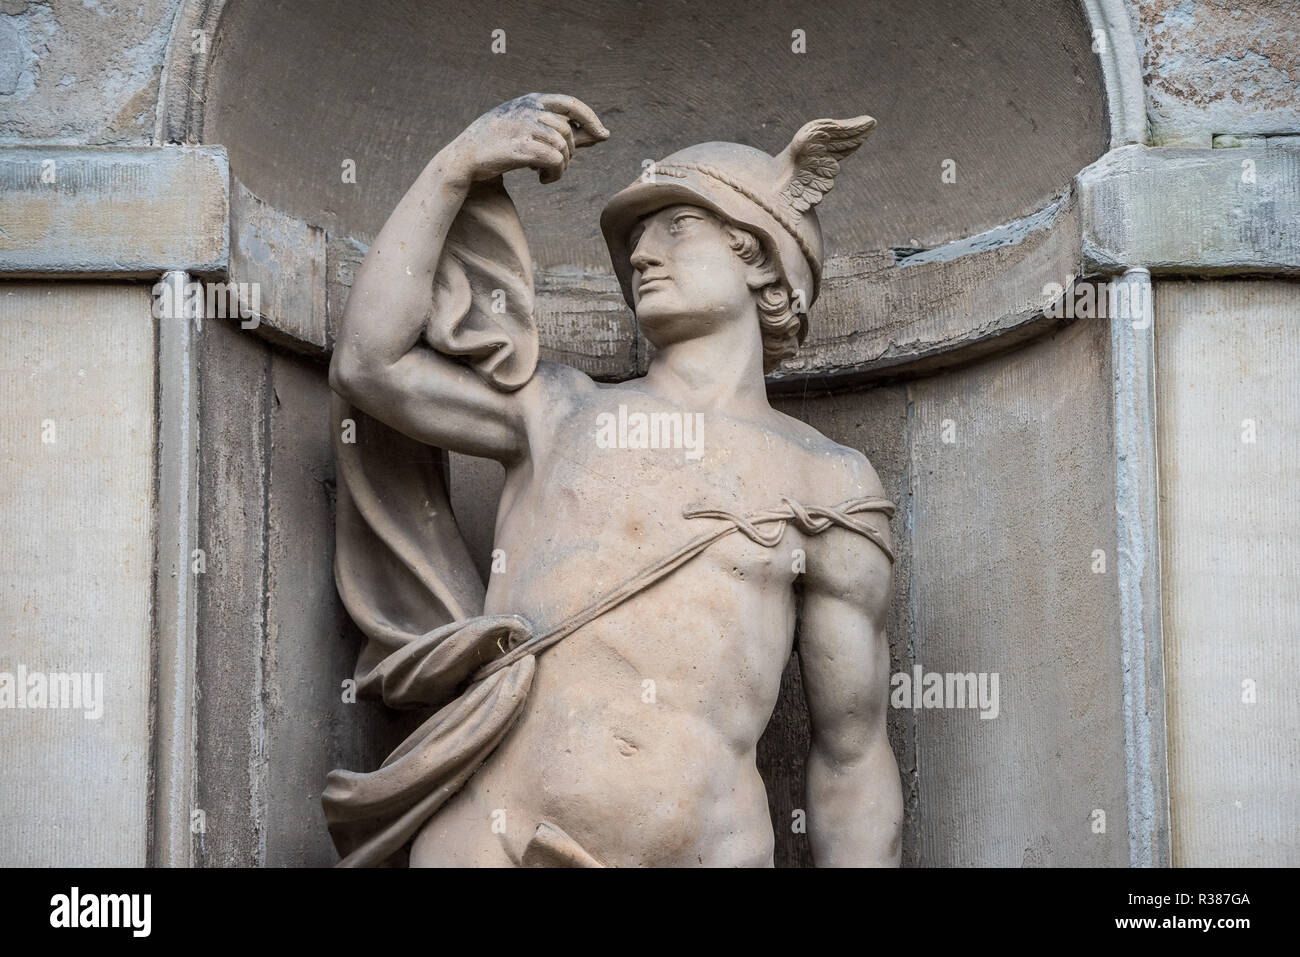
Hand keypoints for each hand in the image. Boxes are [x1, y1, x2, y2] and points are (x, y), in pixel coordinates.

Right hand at [447, 93, 609, 184]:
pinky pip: (553, 161)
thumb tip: (601, 135)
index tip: (602, 135)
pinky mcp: (519, 149)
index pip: (571, 103)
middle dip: (570, 153)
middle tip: (557, 167)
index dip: (590, 119)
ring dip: (561, 167)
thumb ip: (561, 130)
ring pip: (562, 148)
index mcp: (530, 100)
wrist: (463, 159)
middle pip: (568, 131)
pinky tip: (542, 179)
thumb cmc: (498, 144)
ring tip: (547, 175)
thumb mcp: (528, 129)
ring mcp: (523, 127)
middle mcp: (528, 109)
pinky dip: (554, 174)